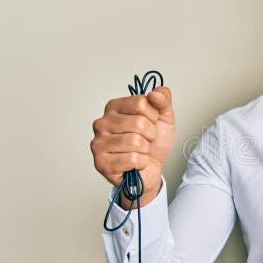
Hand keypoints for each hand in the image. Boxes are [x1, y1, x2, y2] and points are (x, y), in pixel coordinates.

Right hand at [90, 86, 174, 206]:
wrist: (151, 169)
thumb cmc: (153, 143)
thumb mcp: (163, 118)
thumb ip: (163, 99)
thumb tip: (155, 93)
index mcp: (114, 107)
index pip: (141, 103)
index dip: (153, 116)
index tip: (150, 123)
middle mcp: (101, 123)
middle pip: (139, 123)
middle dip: (150, 135)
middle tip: (146, 140)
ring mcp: (98, 143)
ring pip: (136, 142)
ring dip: (145, 150)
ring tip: (140, 151)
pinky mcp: (101, 163)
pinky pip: (133, 160)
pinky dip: (141, 163)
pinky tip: (134, 163)